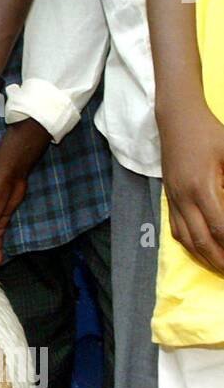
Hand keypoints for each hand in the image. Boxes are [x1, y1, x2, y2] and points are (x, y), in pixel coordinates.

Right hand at [159, 104, 223, 273]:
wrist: (176, 119)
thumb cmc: (209, 133)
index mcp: (202, 187)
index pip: (220, 228)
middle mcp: (185, 198)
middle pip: (203, 241)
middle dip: (221, 261)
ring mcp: (174, 199)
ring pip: (187, 239)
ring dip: (206, 257)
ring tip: (222, 268)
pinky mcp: (169, 197)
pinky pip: (176, 230)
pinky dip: (190, 246)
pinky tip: (202, 251)